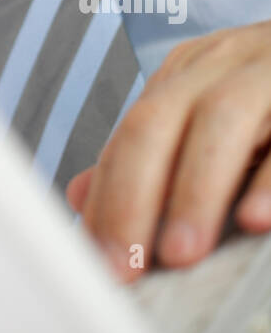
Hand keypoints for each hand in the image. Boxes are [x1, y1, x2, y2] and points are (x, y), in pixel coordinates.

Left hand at [66, 21, 270, 280]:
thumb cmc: (270, 95)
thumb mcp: (209, 116)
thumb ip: (152, 156)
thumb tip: (80, 198)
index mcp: (185, 76)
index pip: (128, 137)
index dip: (106, 200)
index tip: (98, 260)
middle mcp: (218, 66)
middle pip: (157, 121)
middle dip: (131, 198)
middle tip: (125, 266)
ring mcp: (266, 74)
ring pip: (220, 118)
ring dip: (194, 190)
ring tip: (180, 254)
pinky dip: (270, 180)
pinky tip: (254, 219)